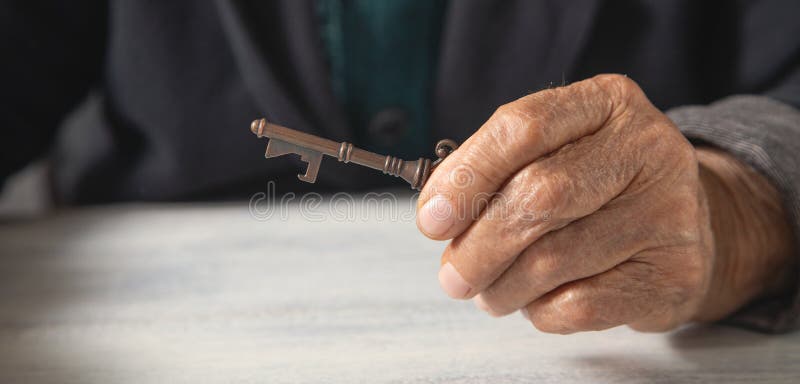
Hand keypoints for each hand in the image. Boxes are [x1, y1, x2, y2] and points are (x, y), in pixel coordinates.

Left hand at [416, 74, 793, 332]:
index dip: (467, 175)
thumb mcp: (554, 153)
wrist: (684, 227)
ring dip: (502, 286)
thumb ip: (496, 171)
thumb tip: (438, 216)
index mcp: (608, 102)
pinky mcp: (674, 273)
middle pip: (538, 196)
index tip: (432, 219)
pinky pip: (581, 304)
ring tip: (487, 291)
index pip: (523, 127)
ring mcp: (669, 212)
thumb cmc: (598, 187)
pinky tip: (535, 301)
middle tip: (452, 276)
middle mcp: (648, 148)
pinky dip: (540, 310)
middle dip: (479, 244)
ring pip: (553, 259)